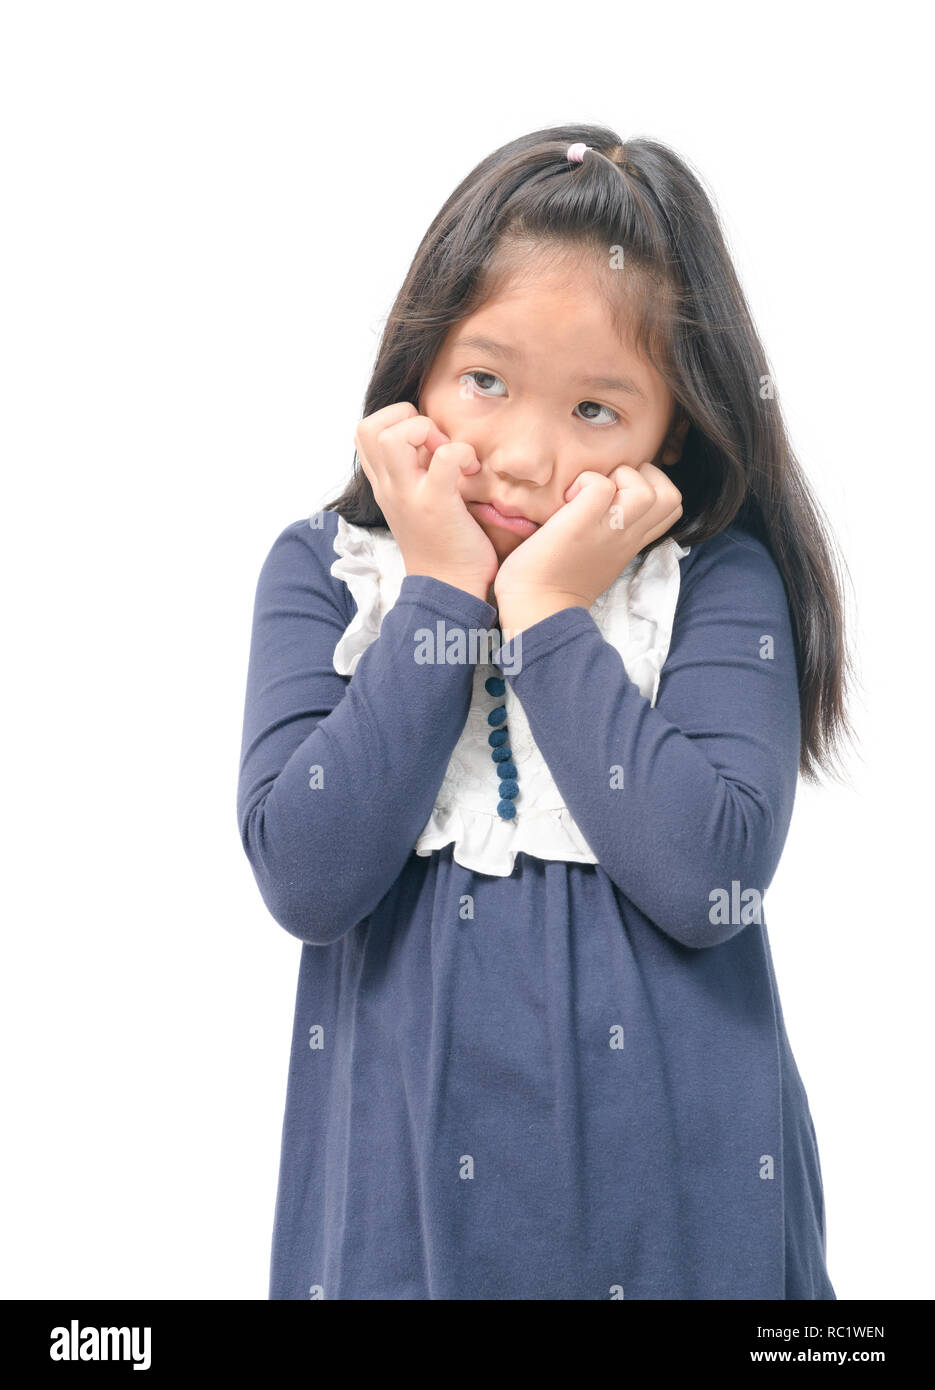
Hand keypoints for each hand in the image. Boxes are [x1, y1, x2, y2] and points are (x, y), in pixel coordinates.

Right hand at [354, 403, 498, 602]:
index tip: (426, 445)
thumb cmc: (443, 546)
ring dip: (425, 430)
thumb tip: (433, 440)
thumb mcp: (416, 503)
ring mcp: (409, 496)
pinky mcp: (436, 505)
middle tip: (436, 445)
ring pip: (392, 435)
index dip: (397, 423)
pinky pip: (444, 457)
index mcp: (384, 485)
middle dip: (407, 419)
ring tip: (449, 455)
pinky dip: (462, 453)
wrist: (450, 590)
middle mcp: (389, 488)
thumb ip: (415, 472)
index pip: (364, 432)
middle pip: (368, 427)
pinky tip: (471, 471)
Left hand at [494, 462, 682, 632]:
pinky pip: (600, 484)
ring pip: (647, 489)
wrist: (535, 608)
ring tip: (589, 493)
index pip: (671, 508)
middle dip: (645, 476)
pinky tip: (567, 499)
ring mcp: (608, 531)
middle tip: (610, 487)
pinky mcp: (582, 524)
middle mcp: (627, 536)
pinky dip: (584, 481)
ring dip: (619, 476)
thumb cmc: (555, 581)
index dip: (653, 486)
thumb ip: (610, 532)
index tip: (620, 493)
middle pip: (672, 496)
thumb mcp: (597, 556)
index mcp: (631, 542)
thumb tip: (603, 502)